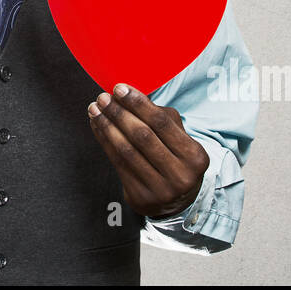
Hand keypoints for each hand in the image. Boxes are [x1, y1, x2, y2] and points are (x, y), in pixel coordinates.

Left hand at [88, 83, 209, 219]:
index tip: (119, 88)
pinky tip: (97, 127)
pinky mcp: (140, 198)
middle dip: (119, 113)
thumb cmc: (175, 158)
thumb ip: (160, 116)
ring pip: (127, 150)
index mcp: (195, 157)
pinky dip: (104, 141)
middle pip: (142, 136)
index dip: (138, 104)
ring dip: (107, 126)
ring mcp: (160, 190)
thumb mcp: (179, 137)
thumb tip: (128, 95)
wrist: (177, 201)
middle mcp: (180, 176)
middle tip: (103, 98)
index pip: (162, 123)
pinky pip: (117, 163)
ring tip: (95, 109)